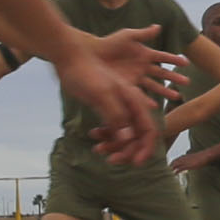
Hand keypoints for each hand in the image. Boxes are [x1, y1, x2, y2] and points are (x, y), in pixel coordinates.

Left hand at [53, 45, 161, 165]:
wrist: (70, 57)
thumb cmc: (85, 71)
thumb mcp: (101, 93)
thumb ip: (115, 115)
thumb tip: (126, 139)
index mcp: (134, 99)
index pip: (148, 129)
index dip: (145, 148)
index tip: (135, 162)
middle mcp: (130, 104)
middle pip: (137, 135)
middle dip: (127, 150)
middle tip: (112, 160)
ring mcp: (118, 105)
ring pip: (124, 133)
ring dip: (115, 144)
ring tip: (99, 150)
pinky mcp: (106, 105)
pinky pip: (111, 126)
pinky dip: (106, 134)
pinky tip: (94, 136)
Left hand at [87, 26, 184, 103]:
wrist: (92, 55)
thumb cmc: (108, 43)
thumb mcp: (127, 36)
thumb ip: (143, 33)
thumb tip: (158, 27)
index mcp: (144, 54)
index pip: (163, 57)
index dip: (174, 59)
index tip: (186, 62)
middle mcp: (143, 67)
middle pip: (162, 73)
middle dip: (175, 77)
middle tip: (187, 82)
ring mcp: (136, 78)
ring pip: (154, 85)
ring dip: (165, 91)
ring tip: (177, 96)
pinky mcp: (127, 87)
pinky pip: (139, 94)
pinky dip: (146, 100)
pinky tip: (154, 106)